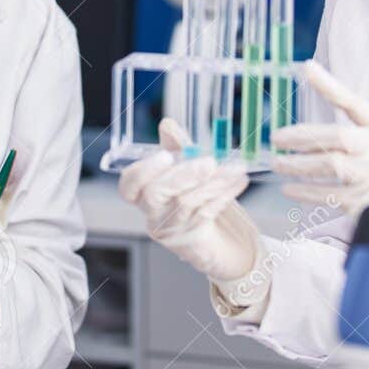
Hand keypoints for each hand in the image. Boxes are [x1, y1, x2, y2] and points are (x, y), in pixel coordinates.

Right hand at [118, 118, 262, 291]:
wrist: (226, 244)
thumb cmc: (201, 205)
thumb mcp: (190, 172)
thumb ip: (178, 149)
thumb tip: (167, 124)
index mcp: (145, 196)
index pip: (129, 186)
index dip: (143, 171)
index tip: (165, 155)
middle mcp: (153, 214)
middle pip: (155, 194)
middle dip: (182, 175)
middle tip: (208, 162)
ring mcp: (171, 229)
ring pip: (186, 202)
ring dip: (214, 182)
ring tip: (235, 169)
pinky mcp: (192, 240)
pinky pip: (207, 213)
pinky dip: (225, 195)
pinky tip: (239, 181)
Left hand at [271, 61, 368, 218]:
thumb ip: (340, 101)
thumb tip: (307, 67)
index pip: (353, 102)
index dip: (331, 85)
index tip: (306, 68)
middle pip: (340, 137)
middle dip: (304, 137)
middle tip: (277, 138)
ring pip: (333, 166)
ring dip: (299, 165)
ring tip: (277, 163)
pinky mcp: (365, 201)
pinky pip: (331, 196)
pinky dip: (306, 192)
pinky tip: (288, 188)